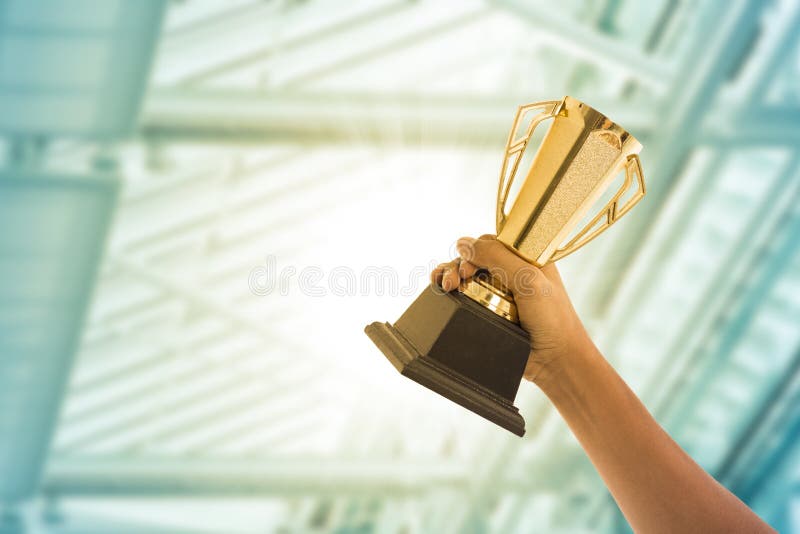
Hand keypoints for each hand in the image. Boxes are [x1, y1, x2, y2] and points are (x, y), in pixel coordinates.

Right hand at [430, 235, 597, 384]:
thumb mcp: (529, 280)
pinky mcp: (487, 315)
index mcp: (526, 259)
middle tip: (452, 281)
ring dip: (449, 276)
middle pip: (473, 259)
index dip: (474, 251)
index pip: (491, 243)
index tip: (467, 268)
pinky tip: (441, 293)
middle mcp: (510, 275)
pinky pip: (464, 300)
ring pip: (464, 278)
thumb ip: (498, 258)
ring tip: (444, 286)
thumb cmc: (553, 320)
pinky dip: (449, 295)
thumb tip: (463, 244)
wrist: (554, 362)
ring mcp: (497, 296)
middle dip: (457, 265)